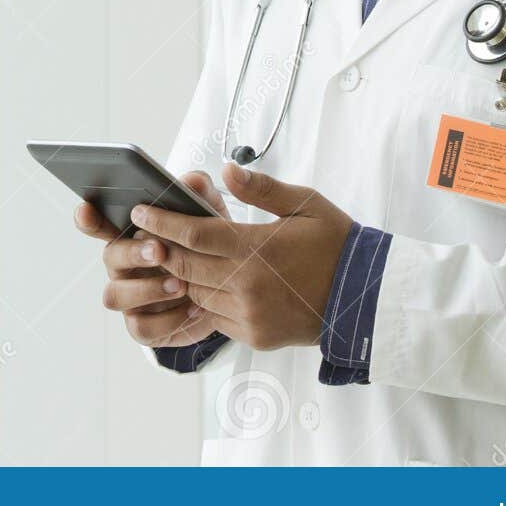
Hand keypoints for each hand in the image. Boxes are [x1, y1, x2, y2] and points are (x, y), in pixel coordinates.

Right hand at [73, 171, 229, 348]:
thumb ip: (199, 193)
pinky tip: (194, 308)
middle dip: (133, 253)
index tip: (87, 210)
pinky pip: (142, 328)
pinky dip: (168, 321)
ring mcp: (129, 296)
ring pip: (116, 296)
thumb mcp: (208, 215)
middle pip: (110, 257)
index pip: (97, 222)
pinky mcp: (143, 325)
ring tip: (181, 284)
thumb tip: (191, 180)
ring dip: (147, 290)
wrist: (227, 289)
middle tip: (160, 250)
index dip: (87, 218)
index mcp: (129, 233)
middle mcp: (123, 265)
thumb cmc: (205, 246)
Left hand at [130, 163, 352, 351]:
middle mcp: (248, 286)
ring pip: (196, 292)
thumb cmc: (337, 244)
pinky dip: (205, 298)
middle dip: (162, 248)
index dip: (163, 222)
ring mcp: (250, 315)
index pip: (194, 234)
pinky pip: (214, 316)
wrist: (365, 298)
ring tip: (172, 255)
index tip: (140, 212)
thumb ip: (262, 189)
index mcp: (258, 249)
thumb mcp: (306, 204)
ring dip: (182, 274)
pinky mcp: (254, 335)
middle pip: (186, 265)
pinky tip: (204, 281)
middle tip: (145, 232)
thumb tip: (227, 170)